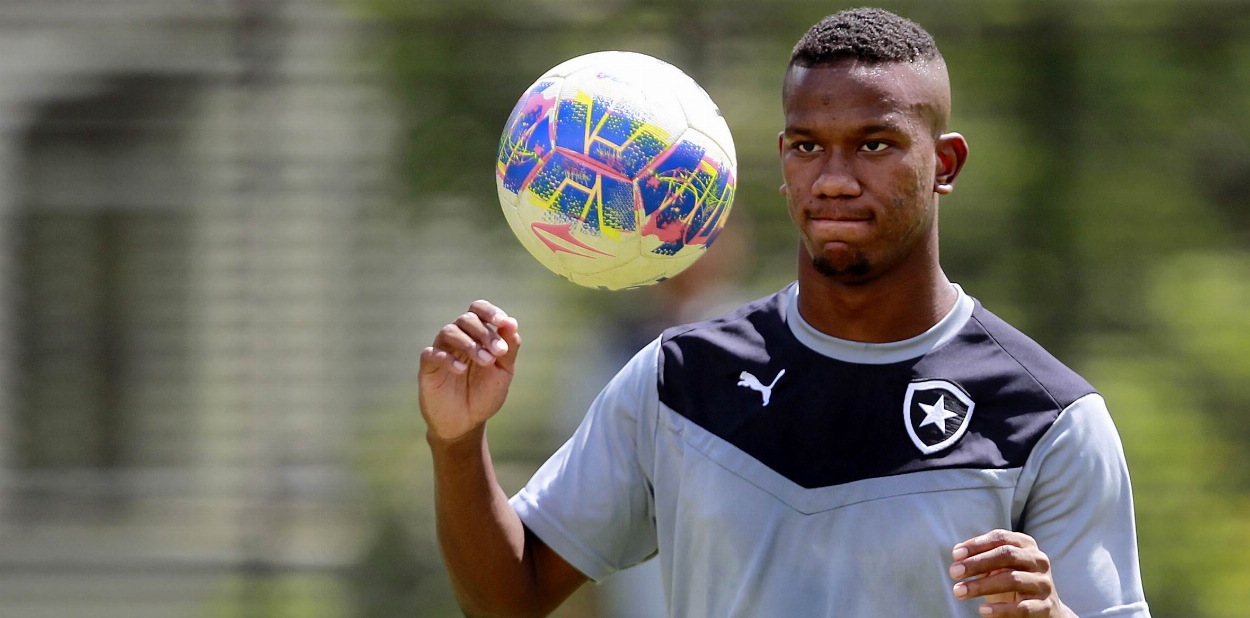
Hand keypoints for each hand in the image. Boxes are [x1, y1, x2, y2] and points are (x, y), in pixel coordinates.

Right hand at [419, 300, 520, 442]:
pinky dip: (448, 358)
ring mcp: (441, 350)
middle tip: (499, 352)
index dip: (490, 312)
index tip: (504, 322)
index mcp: (476, 335)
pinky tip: (461, 370)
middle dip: (485, 333)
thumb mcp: (503, 372)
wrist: (466, 423)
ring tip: (486, 361)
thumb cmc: (484, 394)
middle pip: (466, 319)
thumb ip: (509, 348)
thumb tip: (512, 323)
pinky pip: (432, 354)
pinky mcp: (428, 367)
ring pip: (449, 332)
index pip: (478, 310)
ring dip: (469, 344)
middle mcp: (458, 338)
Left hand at [949, 530, 1074, 616]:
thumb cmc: (1014, 582)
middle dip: (977, 563)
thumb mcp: (999, 566)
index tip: (955, 554)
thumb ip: (981, 558)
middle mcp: (1038, 560)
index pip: (1000, 538)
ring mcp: (1043, 583)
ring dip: (982, 585)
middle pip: (1006, 555)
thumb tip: (957, 553)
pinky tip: (982, 610)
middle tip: (954, 572)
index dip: (977, 544)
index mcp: (1026, 545)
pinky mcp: (1045, 606)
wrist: (1045, 609)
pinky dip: (1000, 609)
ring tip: (959, 591)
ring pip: (1012, 579)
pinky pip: (1022, 608)